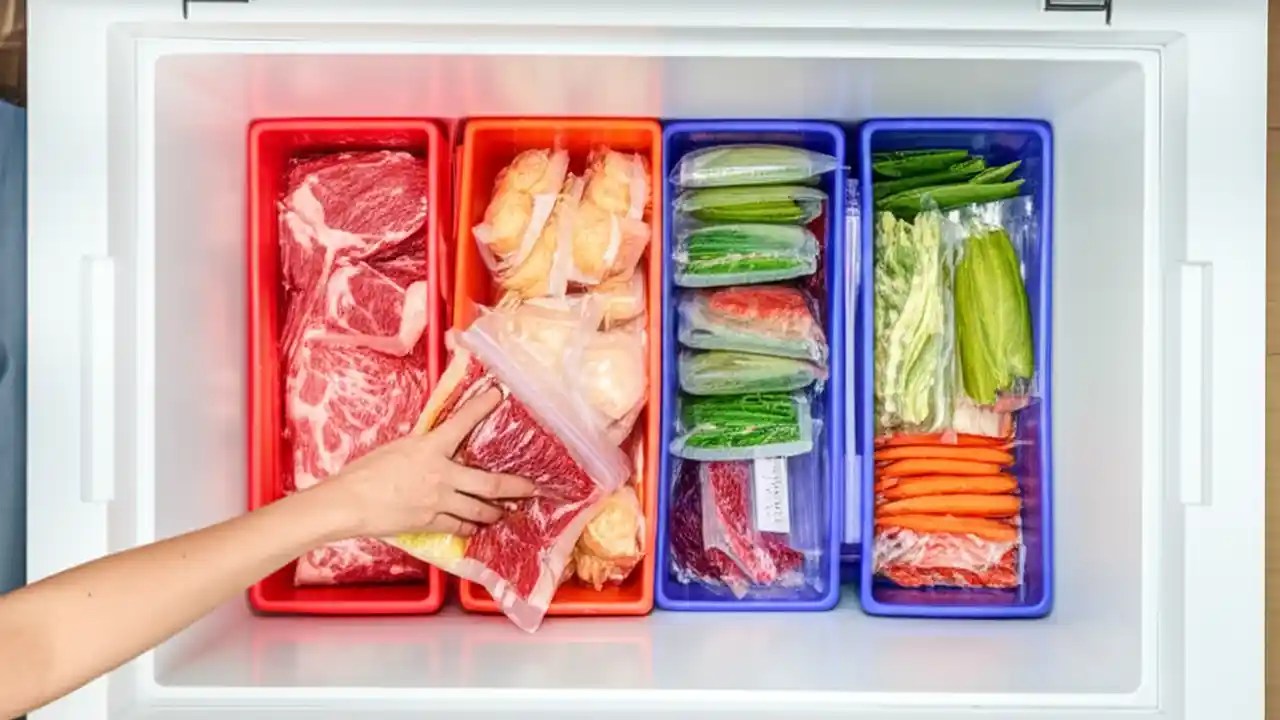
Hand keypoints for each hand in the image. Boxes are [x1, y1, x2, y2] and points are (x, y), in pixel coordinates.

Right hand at [319, 388, 533, 537]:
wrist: (348, 503)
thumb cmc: (364, 472)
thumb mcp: (397, 448)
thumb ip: (422, 447)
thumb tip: (436, 445)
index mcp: (430, 448)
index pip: (462, 422)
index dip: (482, 407)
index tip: (498, 395)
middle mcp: (442, 475)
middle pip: (490, 484)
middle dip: (516, 486)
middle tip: (533, 488)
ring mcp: (438, 502)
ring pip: (480, 510)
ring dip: (496, 511)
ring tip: (507, 511)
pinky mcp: (430, 523)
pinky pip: (459, 526)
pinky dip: (471, 526)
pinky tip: (476, 527)